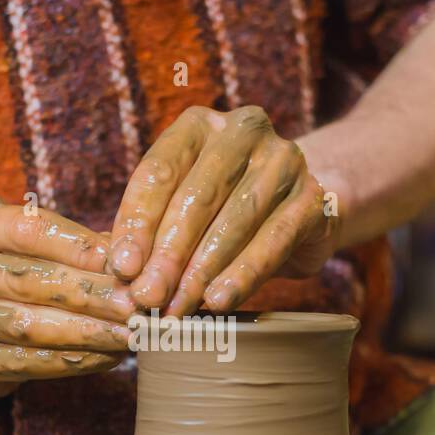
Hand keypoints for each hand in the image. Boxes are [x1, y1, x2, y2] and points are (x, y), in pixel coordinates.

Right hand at [0, 194, 136, 400]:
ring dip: (86, 332)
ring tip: (130, 335)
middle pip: (30, 280)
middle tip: (137, 306)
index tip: (124, 261)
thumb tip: (134, 257)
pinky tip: (107, 358)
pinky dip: (72, 362)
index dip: (79, 246)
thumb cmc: (16, 269)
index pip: (30, 230)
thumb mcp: (37, 245)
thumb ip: (81, 246)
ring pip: (28, 326)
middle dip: (91, 295)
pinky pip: (24, 363)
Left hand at [107, 105, 338, 315]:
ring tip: (176, 309)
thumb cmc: (223, 211)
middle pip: (196, 197)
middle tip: (146, 298)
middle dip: (167, 254)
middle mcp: (243, 130)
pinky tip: (219, 301)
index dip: (136, 223)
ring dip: (201, 271)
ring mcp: (284, 160)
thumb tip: (119, 274)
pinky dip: (243, 275)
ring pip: (234, 220)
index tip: (121, 268)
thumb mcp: (183, 209)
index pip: (159, 172)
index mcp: (198, 125)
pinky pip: (274, 240)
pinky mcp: (315, 197)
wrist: (300, 210)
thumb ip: (151, 234)